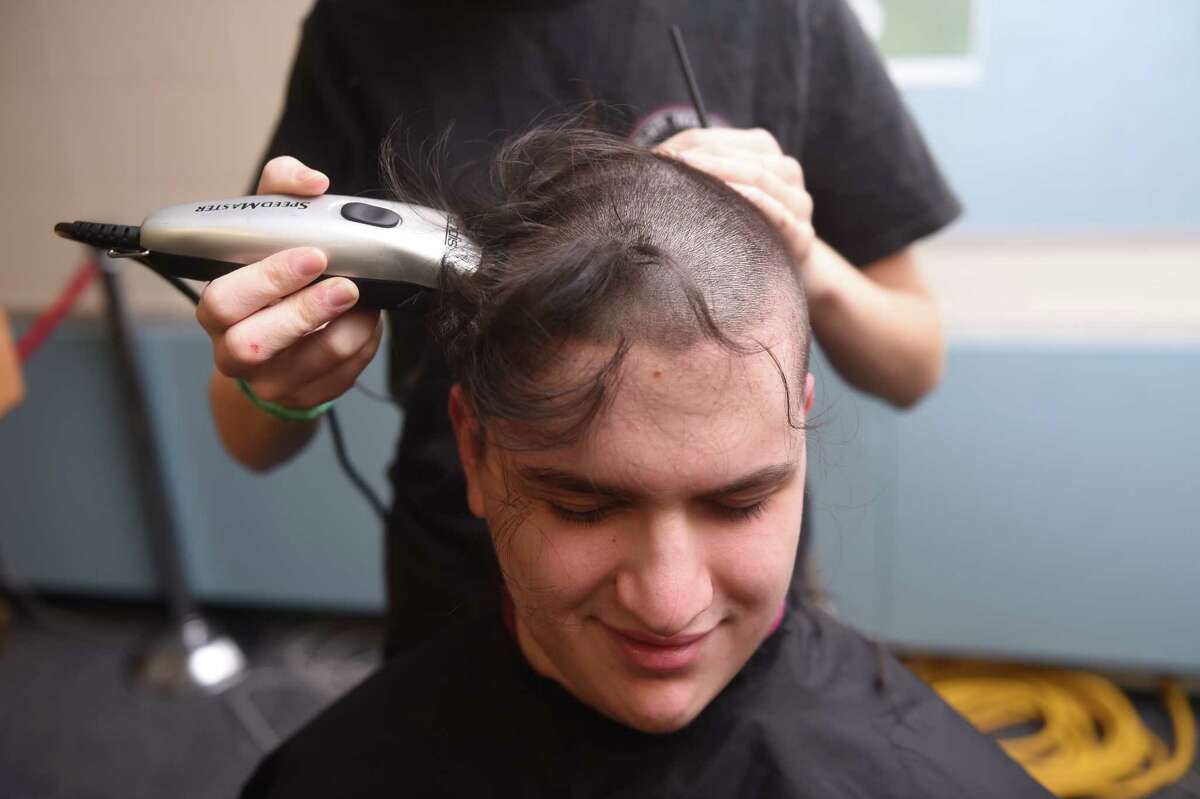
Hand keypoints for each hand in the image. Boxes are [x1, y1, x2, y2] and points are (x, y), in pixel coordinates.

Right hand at [196, 156, 383, 409]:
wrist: (279, 339)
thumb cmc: (273, 277)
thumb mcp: (270, 225)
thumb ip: (282, 189)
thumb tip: (313, 182)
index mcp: (219, 308)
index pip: (224, 301)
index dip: (268, 280)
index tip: (314, 256)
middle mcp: (233, 351)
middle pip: (255, 344)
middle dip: (307, 312)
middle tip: (347, 286)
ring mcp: (268, 381)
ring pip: (311, 364)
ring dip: (349, 330)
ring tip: (368, 302)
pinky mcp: (303, 398)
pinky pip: (340, 378)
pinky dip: (363, 349)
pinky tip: (367, 323)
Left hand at [655, 127, 815, 271]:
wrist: (779, 272)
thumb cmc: (737, 226)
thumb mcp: (718, 192)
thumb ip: (695, 170)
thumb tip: (653, 158)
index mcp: (766, 152)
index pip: (725, 140)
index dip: (691, 143)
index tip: (658, 153)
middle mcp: (788, 171)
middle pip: (744, 156)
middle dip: (704, 157)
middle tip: (668, 163)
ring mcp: (799, 203)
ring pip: (763, 178)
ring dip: (725, 173)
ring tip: (689, 175)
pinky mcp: (802, 235)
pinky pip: (780, 213)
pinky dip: (755, 202)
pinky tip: (730, 199)